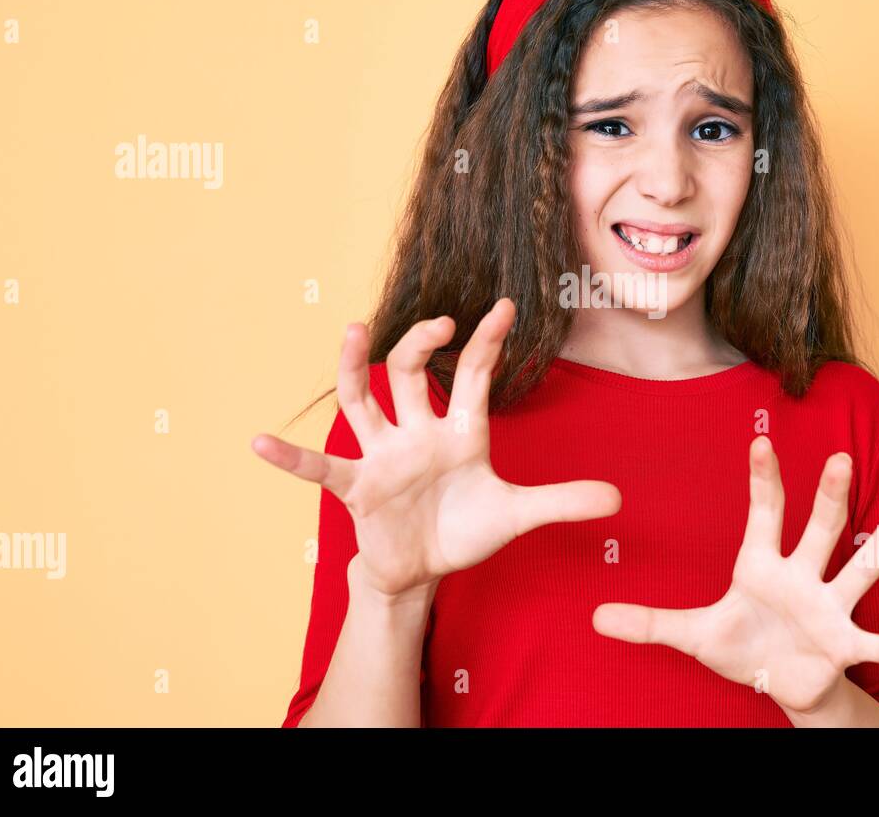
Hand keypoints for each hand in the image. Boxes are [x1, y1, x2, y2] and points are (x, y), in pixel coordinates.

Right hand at [252, 298, 621, 599]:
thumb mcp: (516, 515)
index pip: (474, 376)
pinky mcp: (357, 489)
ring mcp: (383, 457)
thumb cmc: (465, 531)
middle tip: (441, 321)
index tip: (506, 307)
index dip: (488, 342)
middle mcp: (417, 433)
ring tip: (353, 329)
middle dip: (423, 344)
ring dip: (356, 367)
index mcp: (460, 432)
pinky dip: (291, 458)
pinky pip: (319, 469)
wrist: (423, 571)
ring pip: (363, 400)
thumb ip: (561, 502)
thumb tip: (618, 500)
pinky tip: (259, 442)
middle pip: (411, 374)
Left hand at [592, 435, 878, 713]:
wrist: (776, 679)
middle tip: (840, 456)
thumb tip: (595, 619)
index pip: (763, 515)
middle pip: (817, 529)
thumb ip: (649, 623)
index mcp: (762, 567)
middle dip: (827, 496)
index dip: (762, 481)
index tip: (759, 441)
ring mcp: (828, 607)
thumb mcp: (692, 634)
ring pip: (858, 570)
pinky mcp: (844, 644)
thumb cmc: (739, 644)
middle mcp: (802, 577)